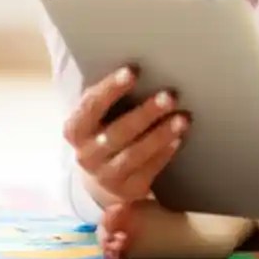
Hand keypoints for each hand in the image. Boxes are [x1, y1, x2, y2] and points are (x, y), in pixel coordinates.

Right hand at [63, 65, 189, 204]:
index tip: (133, 71)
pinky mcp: (127, 190)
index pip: (91, 106)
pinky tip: (178, 139)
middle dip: (145, 113)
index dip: (111, 88)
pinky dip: (164, 154)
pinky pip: (148, 172)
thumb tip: (141, 68)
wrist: (102, 174)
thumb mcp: (99, 114)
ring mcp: (106, 176)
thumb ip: (111, 96)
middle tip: (169, 96)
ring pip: (133, 155)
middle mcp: (87, 155)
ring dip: (160, 135)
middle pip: (117, 133)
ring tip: (182, 118)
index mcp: (76, 129)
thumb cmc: (105, 128)